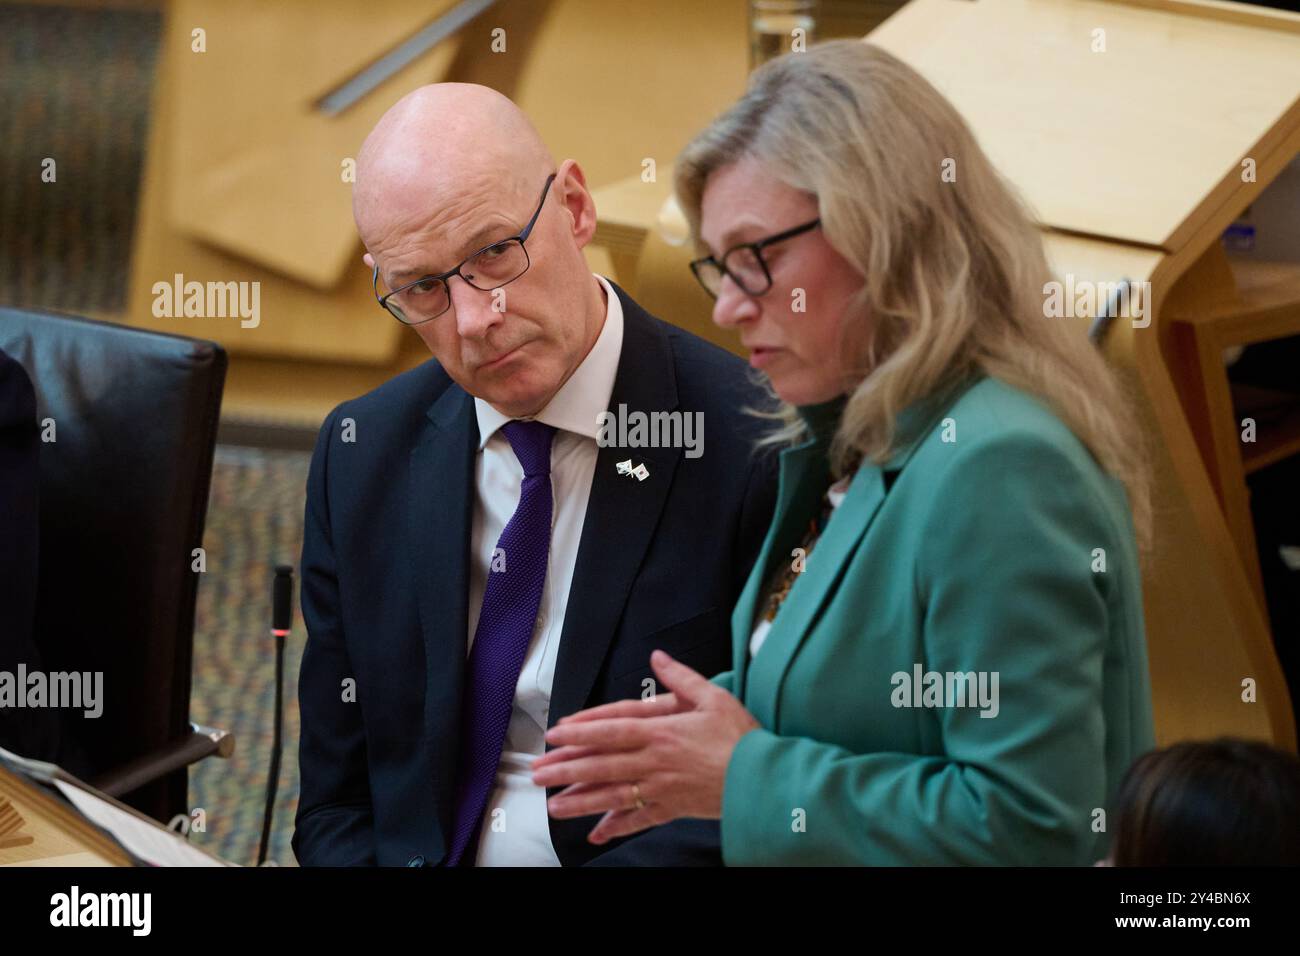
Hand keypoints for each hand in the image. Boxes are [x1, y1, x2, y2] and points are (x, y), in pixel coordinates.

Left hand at [531, 650, 759, 843]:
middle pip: (603, 764)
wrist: (765, 779)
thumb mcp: (714, 697)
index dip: (581, 731)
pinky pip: (640, 819)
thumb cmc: (741, 736)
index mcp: (662, 730)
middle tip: (538, 772)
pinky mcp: (673, 809)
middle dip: (567, 768)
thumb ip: (681, 677)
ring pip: (613, 795)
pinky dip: (617, 828)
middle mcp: (656, 760)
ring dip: (581, 801)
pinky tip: (595, 835)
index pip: (612, 729)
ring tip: (553, 805)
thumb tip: (657, 656)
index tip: (555, 733)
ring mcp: (662, 788)